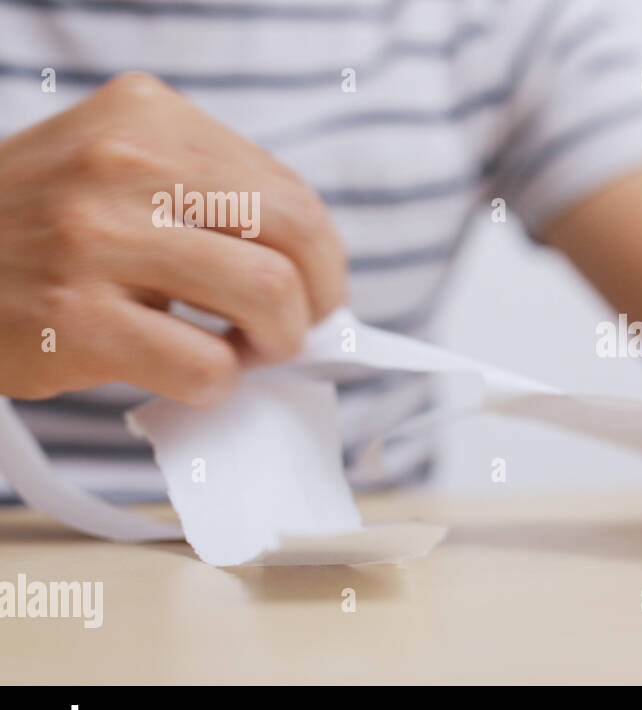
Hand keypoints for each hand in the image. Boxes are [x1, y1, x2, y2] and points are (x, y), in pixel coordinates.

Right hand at [0, 73, 346, 406]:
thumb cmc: (42, 226)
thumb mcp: (117, 168)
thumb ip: (208, 195)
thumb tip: (313, 270)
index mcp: (147, 118)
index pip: (288, 189)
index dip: (322, 254)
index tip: (315, 288)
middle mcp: (123, 166)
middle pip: (295, 235)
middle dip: (316, 298)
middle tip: (293, 329)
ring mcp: (96, 240)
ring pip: (267, 296)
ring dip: (275, 343)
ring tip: (242, 351)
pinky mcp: (75, 319)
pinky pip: (205, 366)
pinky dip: (217, 383)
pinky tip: (190, 373)